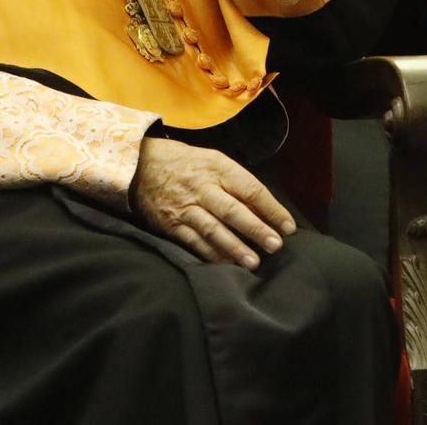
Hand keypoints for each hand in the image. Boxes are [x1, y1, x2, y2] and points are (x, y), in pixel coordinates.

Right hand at [130, 137, 295, 268]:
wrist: (138, 165)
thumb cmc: (184, 162)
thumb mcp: (211, 160)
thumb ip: (235, 182)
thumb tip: (263, 208)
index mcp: (217, 167)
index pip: (250, 189)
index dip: (271, 209)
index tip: (288, 226)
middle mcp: (202, 187)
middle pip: (234, 211)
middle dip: (257, 229)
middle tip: (276, 246)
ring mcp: (185, 207)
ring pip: (214, 230)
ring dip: (235, 248)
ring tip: (254, 262)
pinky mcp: (171, 224)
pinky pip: (194, 242)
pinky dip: (212, 255)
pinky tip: (227, 265)